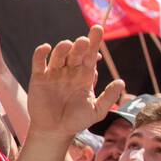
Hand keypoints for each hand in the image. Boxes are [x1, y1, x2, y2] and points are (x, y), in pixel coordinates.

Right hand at [26, 25, 124, 140]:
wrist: (55, 131)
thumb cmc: (77, 121)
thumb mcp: (97, 111)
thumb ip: (109, 97)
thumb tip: (121, 82)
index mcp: (85, 76)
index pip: (91, 55)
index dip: (95, 42)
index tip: (98, 29)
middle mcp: (70, 71)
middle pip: (76, 53)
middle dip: (80, 45)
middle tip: (84, 40)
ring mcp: (54, 73)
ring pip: (59, 55)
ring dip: (62, 48)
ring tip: (68, 44)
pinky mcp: (39, 78)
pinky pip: (39, 62)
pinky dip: (41, 53)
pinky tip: (46, 48)